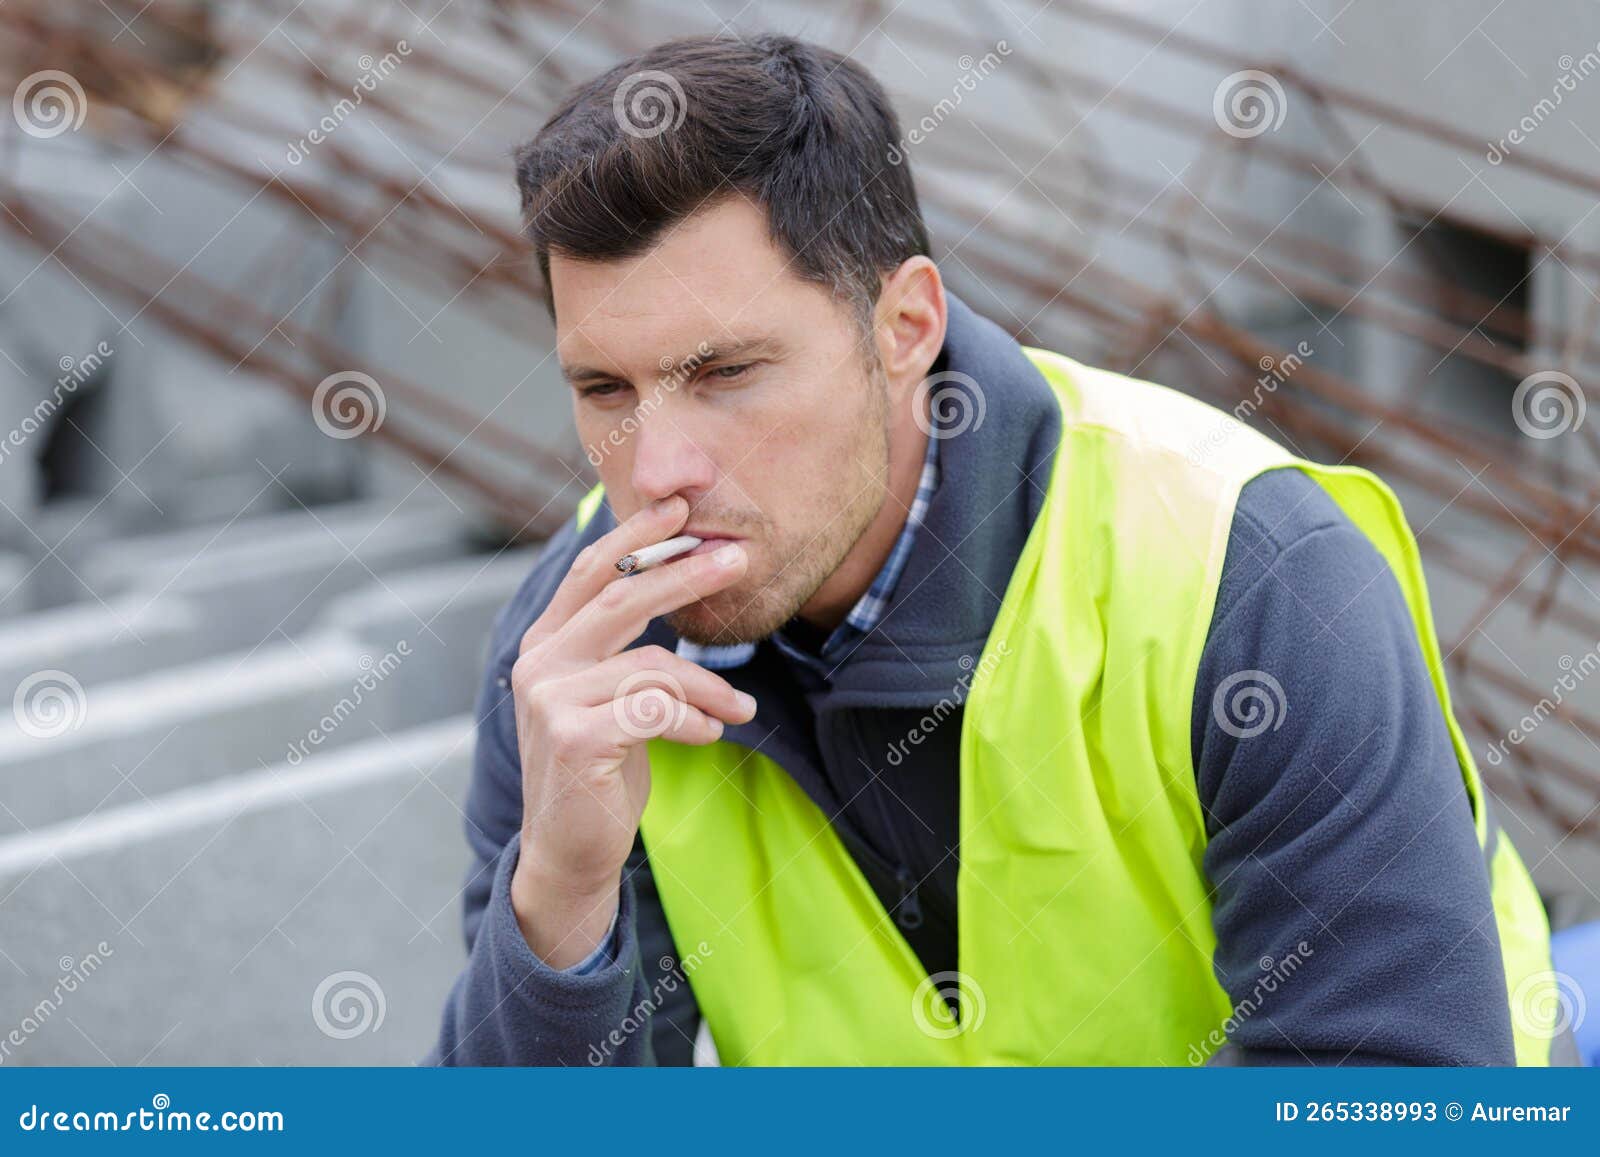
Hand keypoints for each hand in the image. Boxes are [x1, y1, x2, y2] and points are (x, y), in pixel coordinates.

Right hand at [507, 495, 755, 966]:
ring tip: (738, 706)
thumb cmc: (600, 770)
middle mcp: (539, 662)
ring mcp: (551, 699)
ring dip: (710, 685)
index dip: (637, 534)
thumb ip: (623, 648)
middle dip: (687, 572)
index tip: (683, 507)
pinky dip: (695, 720)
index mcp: (547, 643)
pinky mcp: (574, 737)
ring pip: (654, 664)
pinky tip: (710, 735)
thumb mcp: (607, 698)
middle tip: (739, 559)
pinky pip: (656, 709)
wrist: (569, 852)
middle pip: (624, 596)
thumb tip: (674, 584)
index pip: (594, 570)